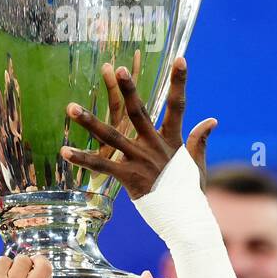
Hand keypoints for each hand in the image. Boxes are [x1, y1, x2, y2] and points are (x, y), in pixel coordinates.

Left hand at [60, 56, 217, 198]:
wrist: (187, 220)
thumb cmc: (190, 192)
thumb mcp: (196, 164)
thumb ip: (198, 140)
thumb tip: (212, 119)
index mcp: (172, 140)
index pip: (179, 105)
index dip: (180, 81)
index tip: (179, 57)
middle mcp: (154, 146)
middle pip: (139, 112)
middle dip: (128, 89)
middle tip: (117, 68)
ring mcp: (140, 160)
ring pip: (111, 136)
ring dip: (89, 121)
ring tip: (70, 107)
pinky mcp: (128, 177)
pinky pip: (101, 165)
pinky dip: (82, 159)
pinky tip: (64, 151)